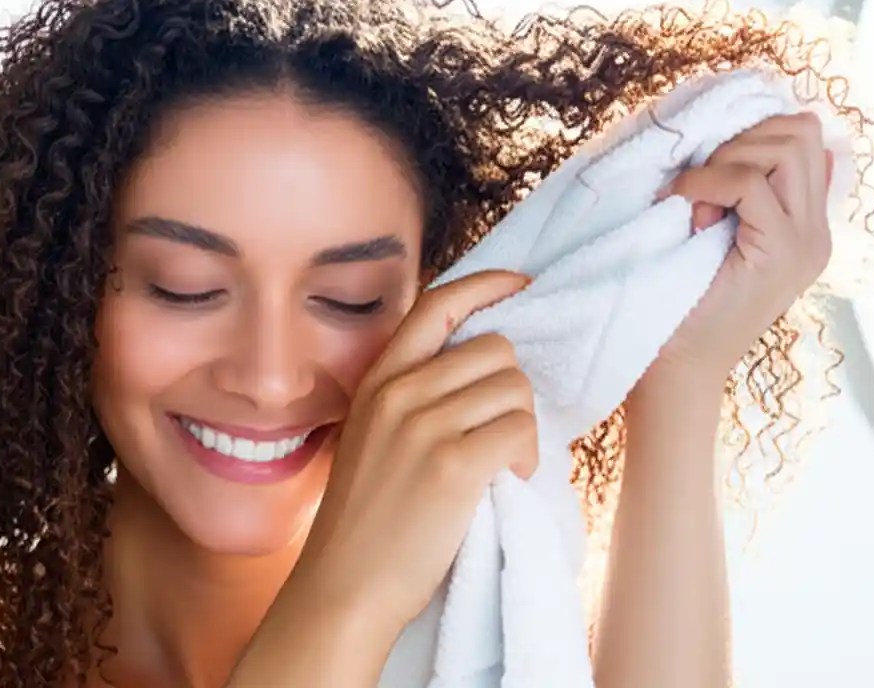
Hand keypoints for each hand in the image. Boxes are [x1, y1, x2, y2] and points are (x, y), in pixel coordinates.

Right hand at [288, 270, 538, 633]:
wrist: (345, 588)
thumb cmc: (365, 523)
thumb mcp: (372, 439)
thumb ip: (411, 399)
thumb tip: (485, 374)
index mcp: (378, 381)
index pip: (437, 304)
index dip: (488, 286)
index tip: (521, 286)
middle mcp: (399, 392)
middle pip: (496, 350)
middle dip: (512, 389)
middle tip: (501, 432)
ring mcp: (424, 426)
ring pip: (516, 388)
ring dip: (524, 425)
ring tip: (503, 463)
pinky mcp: (453, 465)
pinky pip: (521, 431)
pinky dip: (528, 456)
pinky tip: (507, 481)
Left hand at [650, 111, 834, 383]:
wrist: (677, 366)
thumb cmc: (681, 302)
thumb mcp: (713, 234)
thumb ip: (735, 194)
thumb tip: (733, 135)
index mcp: (805, 226)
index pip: (804, 139)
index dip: (750, 135)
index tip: (708, 169)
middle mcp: (816, 232)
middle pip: (801, 133)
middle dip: (740, 140)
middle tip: (700, 183)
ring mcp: (805, 243)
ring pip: (786, 148)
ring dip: (726, 161)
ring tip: (695, 202)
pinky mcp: (780, 252)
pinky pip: (750, 184)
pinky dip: (706, 184)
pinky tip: (685, 212)